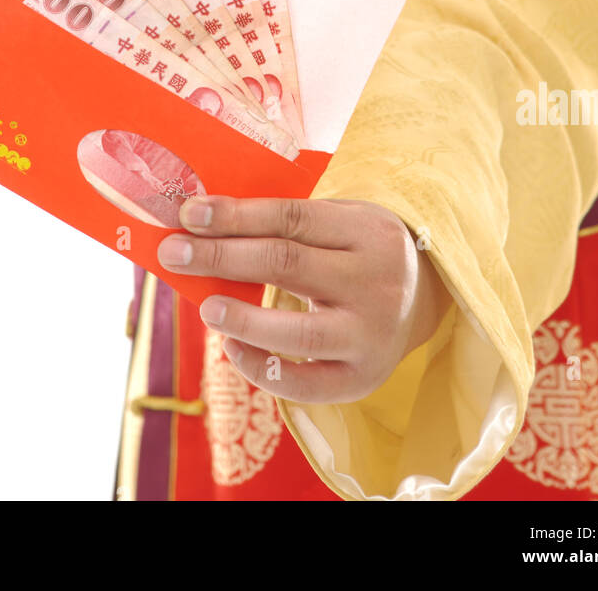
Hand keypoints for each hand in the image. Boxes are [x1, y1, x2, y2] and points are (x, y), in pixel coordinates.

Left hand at [157, 195, 451, 403]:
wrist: (423, 299)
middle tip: (174, 253)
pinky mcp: (362, 379)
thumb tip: (205, 229)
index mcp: (368, 231)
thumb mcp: (340, 223)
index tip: (189, 214)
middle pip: (287, 264)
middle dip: (223, 257)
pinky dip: (261, 367)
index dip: (236, 215)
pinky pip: (303, 382)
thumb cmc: (359, 252)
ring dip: (242, 318)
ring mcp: (371, 335)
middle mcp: (375, 282)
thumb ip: (285, 226)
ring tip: (205, 307)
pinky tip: (231, 347)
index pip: (291, 218)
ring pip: (298, 331)